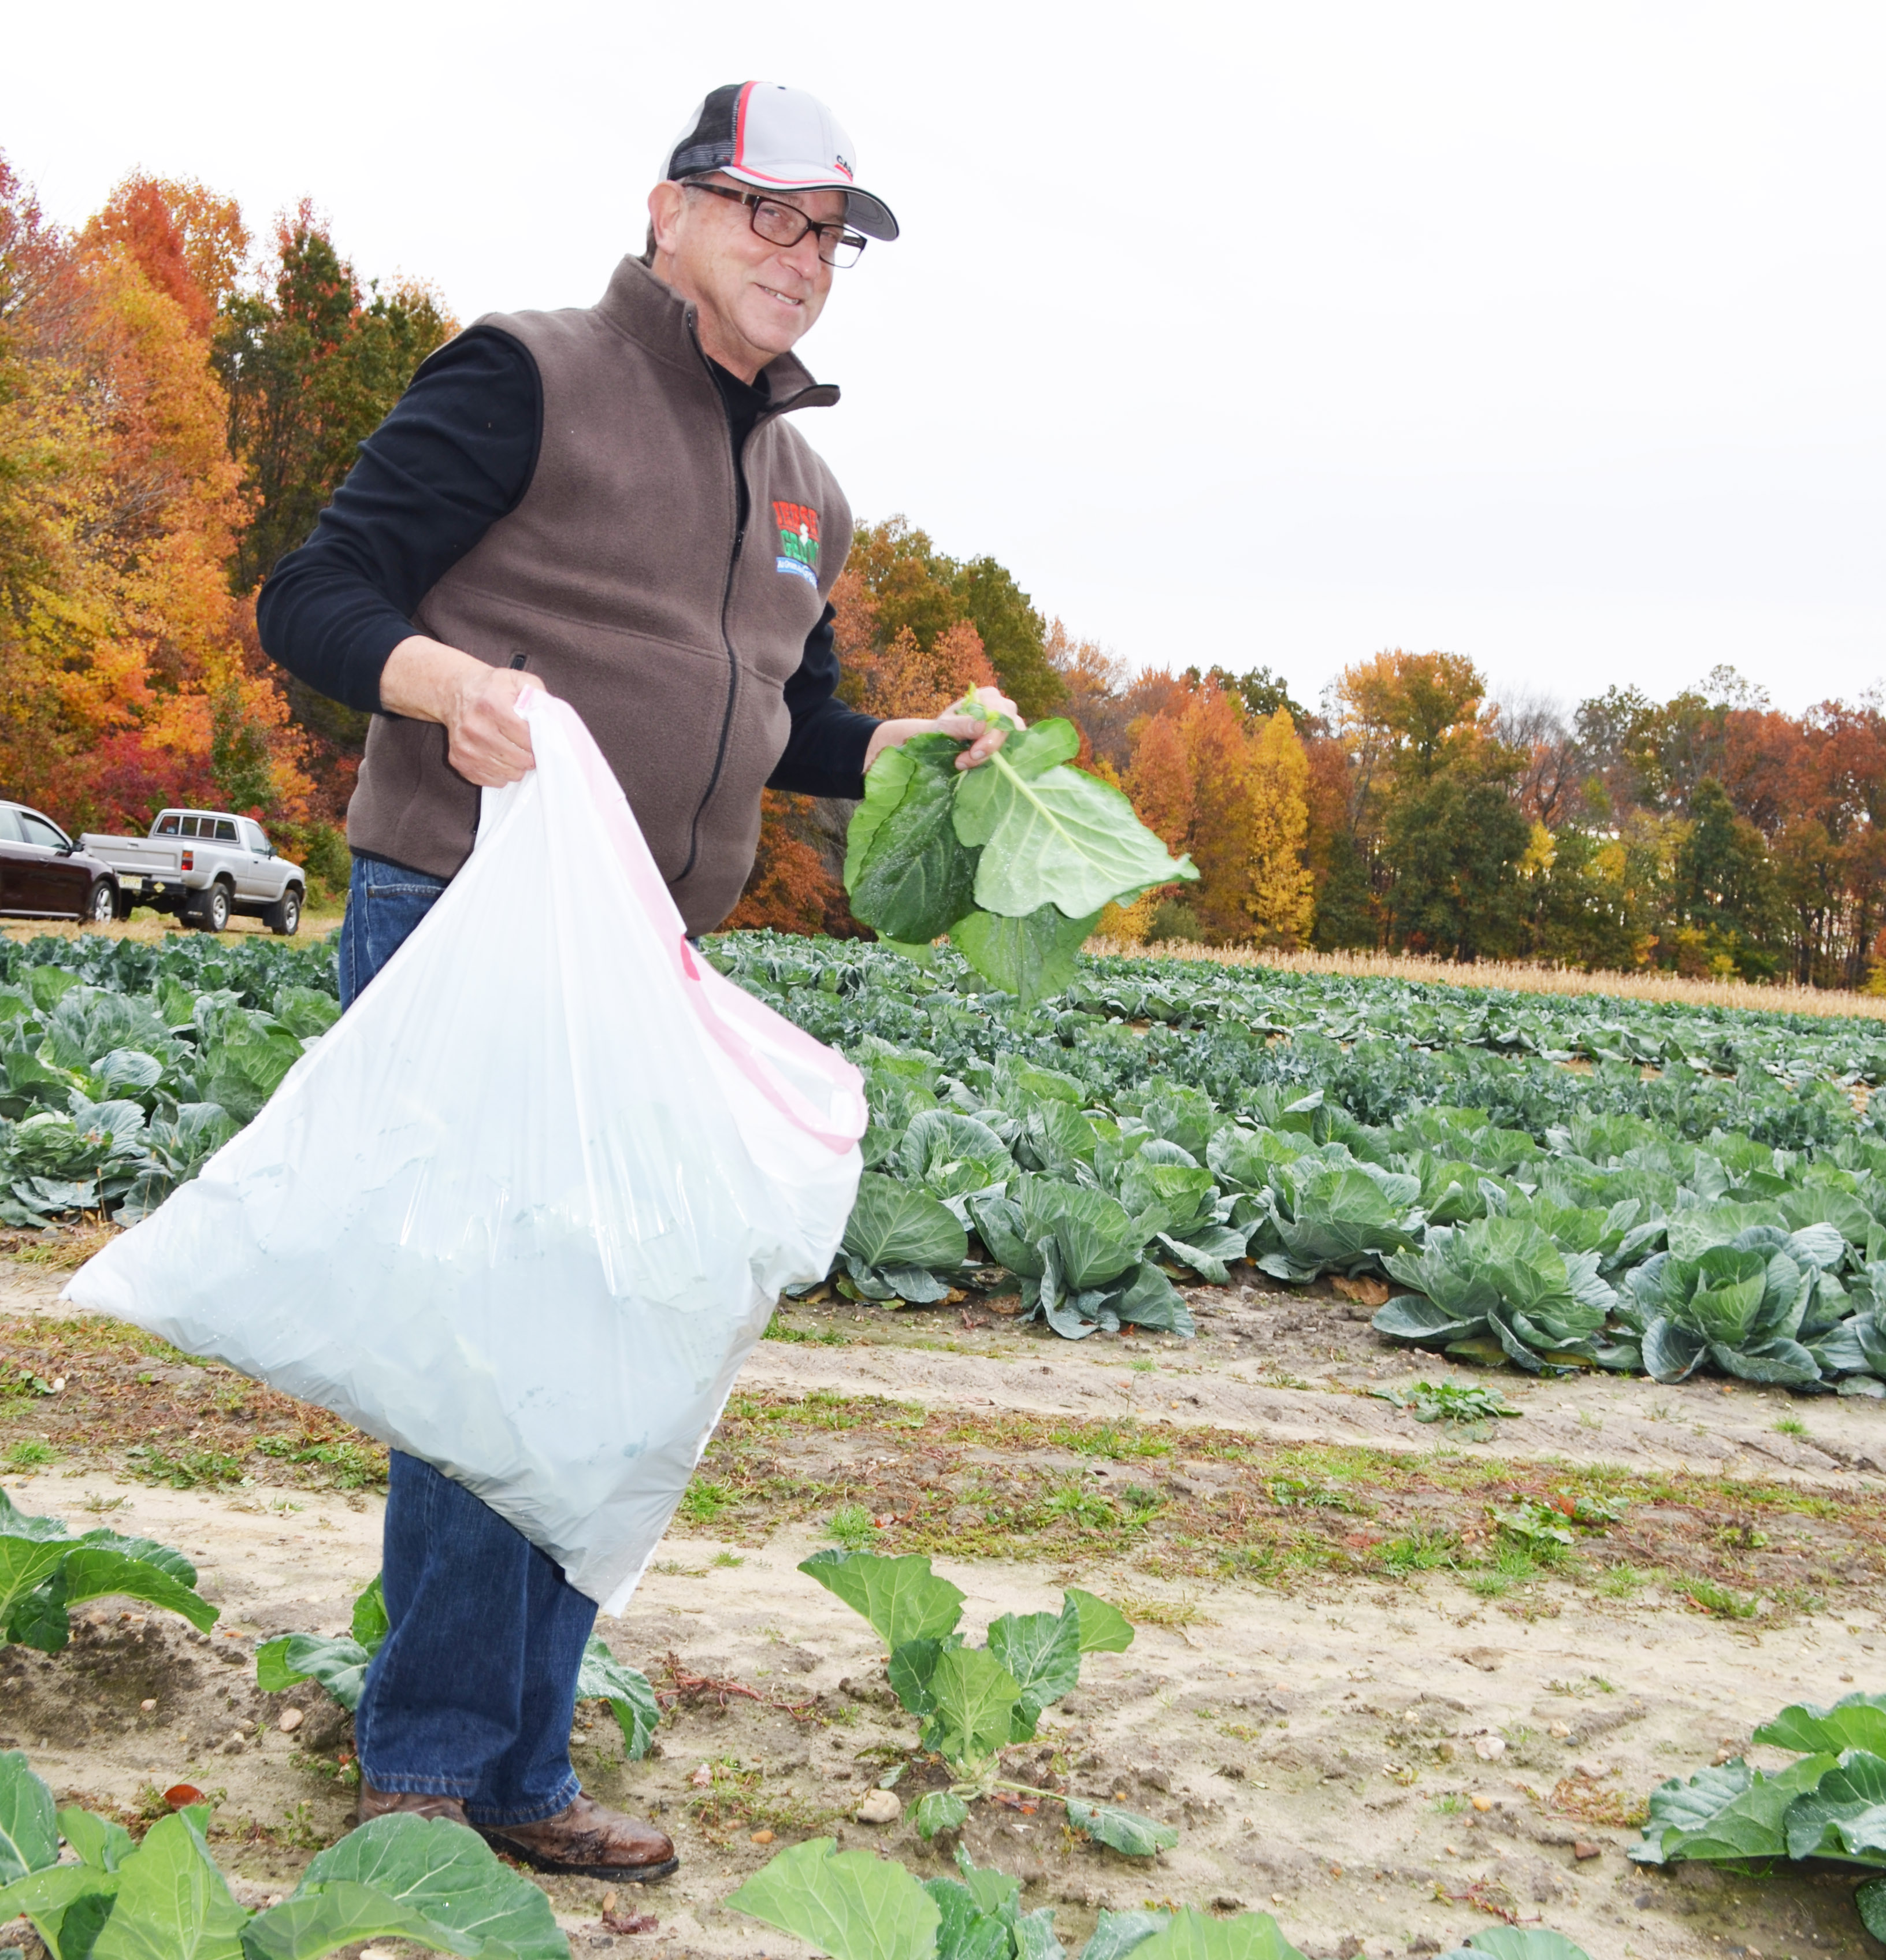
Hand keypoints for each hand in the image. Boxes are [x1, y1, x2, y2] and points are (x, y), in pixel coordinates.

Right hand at [380, 636, 541, 786]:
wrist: (455, 692)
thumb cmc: (492, 688)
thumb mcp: (518, 679)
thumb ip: (538, 696)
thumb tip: (552, 720)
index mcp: (492, 706)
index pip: (527, 737)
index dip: (540, 741)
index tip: (542, 740)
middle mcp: (475, 728)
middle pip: (520, 760)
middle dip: (531, 756)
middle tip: (531, 748)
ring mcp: (465, 747)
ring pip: (509, 774)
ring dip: (518, 766)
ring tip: (516, 751)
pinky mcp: (459, 761)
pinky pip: (492, 781)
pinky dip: (501, 773)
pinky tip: (501, 758)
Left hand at [864, 685, 1023, 773]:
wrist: (939, 740)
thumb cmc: (942, 730)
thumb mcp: (946, 727)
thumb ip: (962, 725)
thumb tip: (982, 725)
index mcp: (988, 696)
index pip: (1001, 715)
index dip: (991, 736)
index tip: (974, 753)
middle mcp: (1002, 706)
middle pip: (1008, 729)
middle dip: (988, 749)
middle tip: (963, 762)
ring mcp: (1007, 723)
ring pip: (1010, 742)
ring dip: (988, 756)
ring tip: (963, 762)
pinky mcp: (1006, 738)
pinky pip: (1009, 751)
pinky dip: (993, 759)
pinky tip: (974, 763)